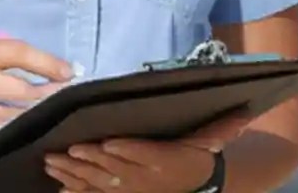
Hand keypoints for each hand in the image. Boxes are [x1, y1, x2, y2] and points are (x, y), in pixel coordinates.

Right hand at [0, 39, 73, 144]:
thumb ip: (8, 58)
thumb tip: (54, 65)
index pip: (16, 53)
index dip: (47, 62)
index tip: (70, 70)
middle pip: (23, 88)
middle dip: (51, 91)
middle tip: (69, 91)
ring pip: (21, 113)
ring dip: (43, 111)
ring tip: (57, 107)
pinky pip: (12, 129)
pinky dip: (28, 126)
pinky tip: (37, 124)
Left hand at [43, 113, 251, 191]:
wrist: (191, 187)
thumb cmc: (193, 158)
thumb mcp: (207, 143)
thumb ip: (221, 130)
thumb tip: (246, 112)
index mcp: (162, 160)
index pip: (142, 153)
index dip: (125, 150)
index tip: (107, 143)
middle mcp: (143, 179)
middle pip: (114, 168)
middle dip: (90, 160)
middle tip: (70, 150)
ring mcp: (127, 190)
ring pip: (96, 182)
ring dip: (72, 174)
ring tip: (52, 162)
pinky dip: (75, 192)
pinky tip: (58, 187)